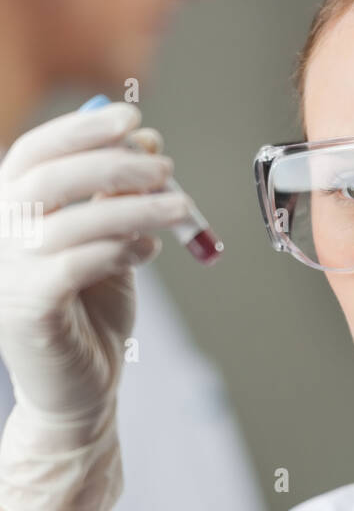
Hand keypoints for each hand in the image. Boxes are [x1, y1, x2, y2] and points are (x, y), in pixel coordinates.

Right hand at [0, 102, 190, 510]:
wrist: (78, 391)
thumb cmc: (90, 312)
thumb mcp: (109, 240)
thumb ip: (118, 196)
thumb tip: (147, 140)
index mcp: (10, 211)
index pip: (33, 153)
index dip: (80, 130)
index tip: (132, 119)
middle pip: (49, 179)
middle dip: (114, 164)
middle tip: (167, 168)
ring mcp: (7, 274)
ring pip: (72, 221)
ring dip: (134, 207)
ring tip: (179, 208)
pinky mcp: (28, 310)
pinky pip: (74, 264)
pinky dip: (118, 249)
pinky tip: (149, 252)